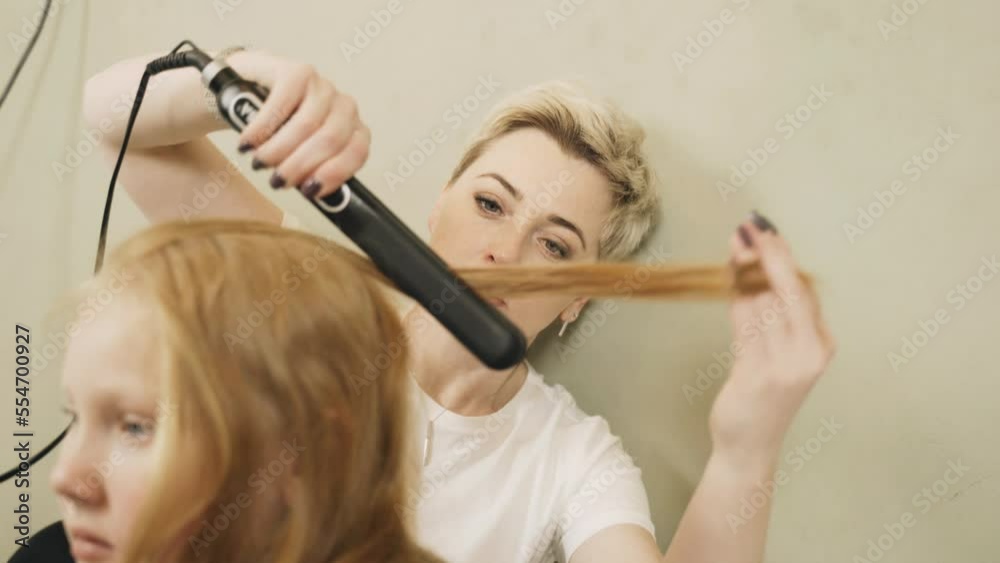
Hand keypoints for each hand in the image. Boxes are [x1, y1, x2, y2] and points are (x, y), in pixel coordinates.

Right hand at [233, 51, 369, 198]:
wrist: (247, 92)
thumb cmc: (277, 131)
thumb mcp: (298, 155)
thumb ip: (310, 172)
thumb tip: (311, 191)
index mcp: (353, 130)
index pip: (357, 152)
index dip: (333, 174)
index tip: (308, 190)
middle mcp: (343, 106)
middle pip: (331, 140)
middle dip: (301, 166)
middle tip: (278, 181)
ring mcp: (322, 86)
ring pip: (306, 125)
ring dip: (279, 150)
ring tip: (259, 162)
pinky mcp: (295, 72)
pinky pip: (281, 104)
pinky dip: (262, 128)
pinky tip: (248, 142)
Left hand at [708, 212, 836, 465]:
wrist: (749, 445)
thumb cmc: (759, 394)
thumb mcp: (768, 349)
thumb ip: (761, 311)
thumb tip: (749, 265)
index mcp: (820, 343)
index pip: (802, 289)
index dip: (783, 256)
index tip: (766, 230)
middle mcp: (810, 352)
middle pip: (788, 290)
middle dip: (768, 254)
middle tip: (749, 227)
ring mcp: (787, 365)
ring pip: (766, 303)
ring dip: (747, 270)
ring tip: (735, 243)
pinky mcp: (760, 374)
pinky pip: (747, 325)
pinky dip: (737, 297)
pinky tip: (728, 276)